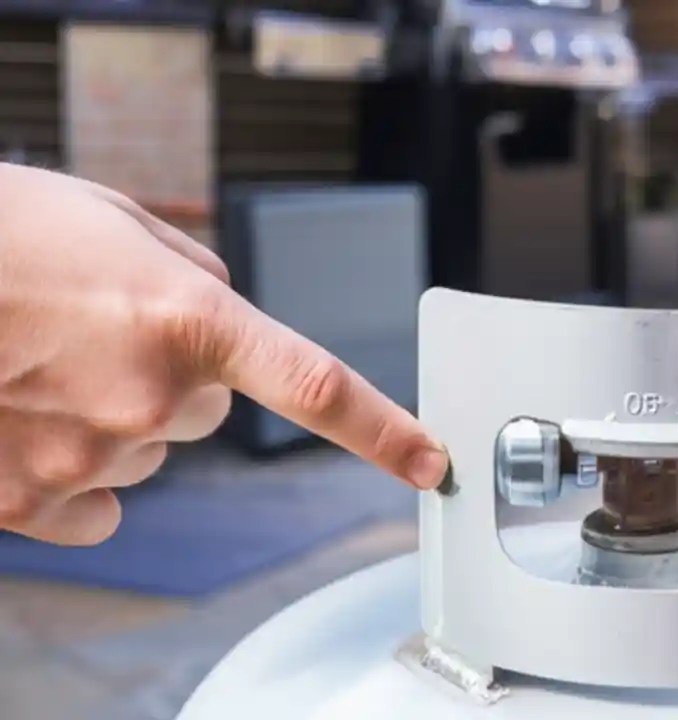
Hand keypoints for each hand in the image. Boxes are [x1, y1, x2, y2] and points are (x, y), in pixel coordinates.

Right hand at [0, 164, 446, 544]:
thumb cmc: (3, 231)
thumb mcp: (121, 222)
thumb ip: (196, 274)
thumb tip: (228, 312)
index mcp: (190, 319)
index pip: (318, 389)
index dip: (384, 433)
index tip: (428, 464)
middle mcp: (152, 397)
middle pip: (207, 411)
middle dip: (175, 377)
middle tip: (101, 333)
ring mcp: (89, 455)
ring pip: (146, 451)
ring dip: (115, 416)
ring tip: (46, 360)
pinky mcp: (28, 500)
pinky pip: (95, 506)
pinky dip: (73, 473)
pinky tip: (30, 422)